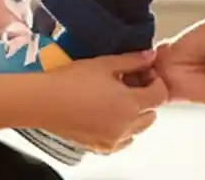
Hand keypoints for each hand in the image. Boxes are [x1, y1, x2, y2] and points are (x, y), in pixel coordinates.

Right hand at [38, 50, 168, 153]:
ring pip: (138, 129)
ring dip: (136, 115)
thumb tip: (150, 57)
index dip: (156, 81)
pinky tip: (109, 115)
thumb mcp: (104, 64)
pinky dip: (123, 130)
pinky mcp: (101, 147)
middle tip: (132, 84)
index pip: (160, 95)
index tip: (145, 73)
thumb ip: (131, 61)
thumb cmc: (71, 81)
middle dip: (148, 98)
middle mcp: (126, 125)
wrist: (44, 102)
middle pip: (152, 114)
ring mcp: (113, 139)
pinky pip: (123, 141)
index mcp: (130, 104)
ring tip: (119, 99)